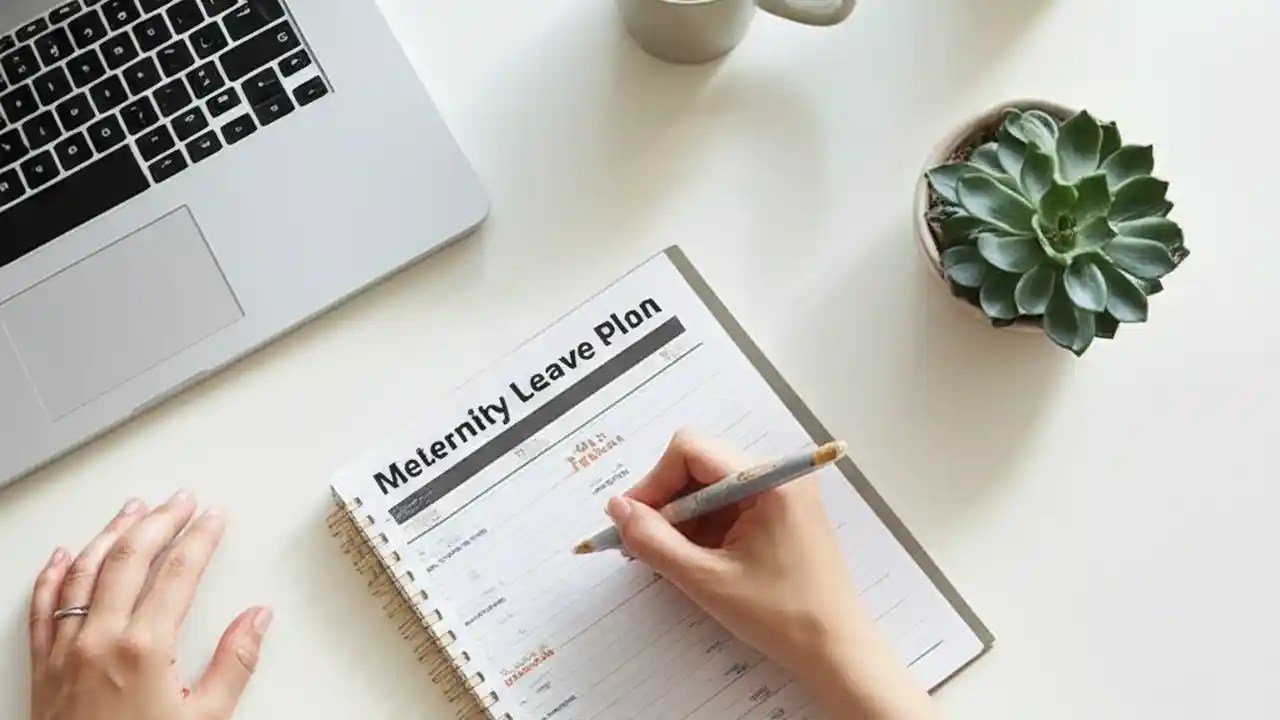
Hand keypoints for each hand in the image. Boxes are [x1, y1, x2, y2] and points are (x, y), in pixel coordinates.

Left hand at [29, 491, 271, 719]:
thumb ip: (234, 663)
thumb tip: (257, 619)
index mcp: (143, 647)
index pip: (178, 570)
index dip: (200, 537)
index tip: (214, 518)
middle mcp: (98, 639)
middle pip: (130, 557)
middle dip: (160, 520)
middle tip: (181, 501)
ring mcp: (65, 650)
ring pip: (83, 570)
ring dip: (111, 532)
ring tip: (133, 510)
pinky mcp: (42, 667)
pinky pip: (42, 605)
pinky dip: (52, 573)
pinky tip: (62, 555)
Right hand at [608, 431, 938, 719]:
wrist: (836, 651)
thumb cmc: (781, 617)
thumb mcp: (705, 580)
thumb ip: (654, 541)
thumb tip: (616, 509)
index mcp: (768, 479)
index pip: (691, 450)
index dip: (653, 482)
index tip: (632, 520)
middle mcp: (777, 475)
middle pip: (699, 464)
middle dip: (665, 501)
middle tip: (642, 542)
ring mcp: (781, 494)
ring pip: (709, 486)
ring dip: (682, 518)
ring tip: (667, 557)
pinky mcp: (779, 514)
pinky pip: (727, 505)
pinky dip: (702, 528)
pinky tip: (692, 559)